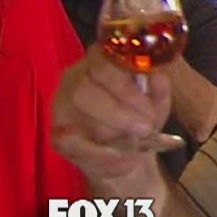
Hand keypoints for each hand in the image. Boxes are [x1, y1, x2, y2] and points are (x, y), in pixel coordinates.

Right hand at [51, 48, 172, 181]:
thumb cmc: (141, 118)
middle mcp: (75, 77)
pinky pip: (72, 141)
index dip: (127, 88)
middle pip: (84, 87)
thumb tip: (157, 78)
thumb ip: (159, 89)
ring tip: (137, 141)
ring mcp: (62, 104)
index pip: (104, 62)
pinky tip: (120, 156)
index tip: (150, 110)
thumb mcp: (157, 103)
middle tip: (145, 128)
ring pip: (77, 110)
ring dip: (111, 128)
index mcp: (101, 61)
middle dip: (119, 111)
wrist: (128, 153)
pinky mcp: (57, 133)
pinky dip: (100, 152)